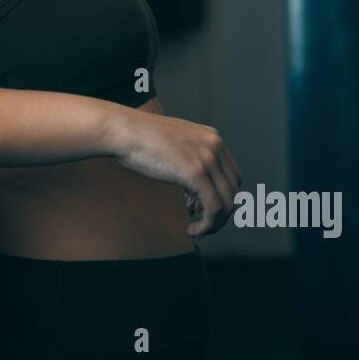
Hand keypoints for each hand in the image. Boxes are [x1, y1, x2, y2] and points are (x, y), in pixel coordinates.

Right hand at [105, 108, 243, 237]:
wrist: (124, 130)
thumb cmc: (140, 139)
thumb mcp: (176, 145)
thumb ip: (191, 161)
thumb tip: (196, 190)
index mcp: (212, 138)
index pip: (232, 176)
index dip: (222, 198)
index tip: (202, 209)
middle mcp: (215, 146)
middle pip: (233, 191)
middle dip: (220, 213)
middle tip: (202, 223)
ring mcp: (207, 158)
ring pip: (227, 203)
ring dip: (214, 223)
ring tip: (197, 229)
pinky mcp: (196, 172)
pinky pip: (213, 208)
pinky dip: (206, 225)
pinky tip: (192, 229)